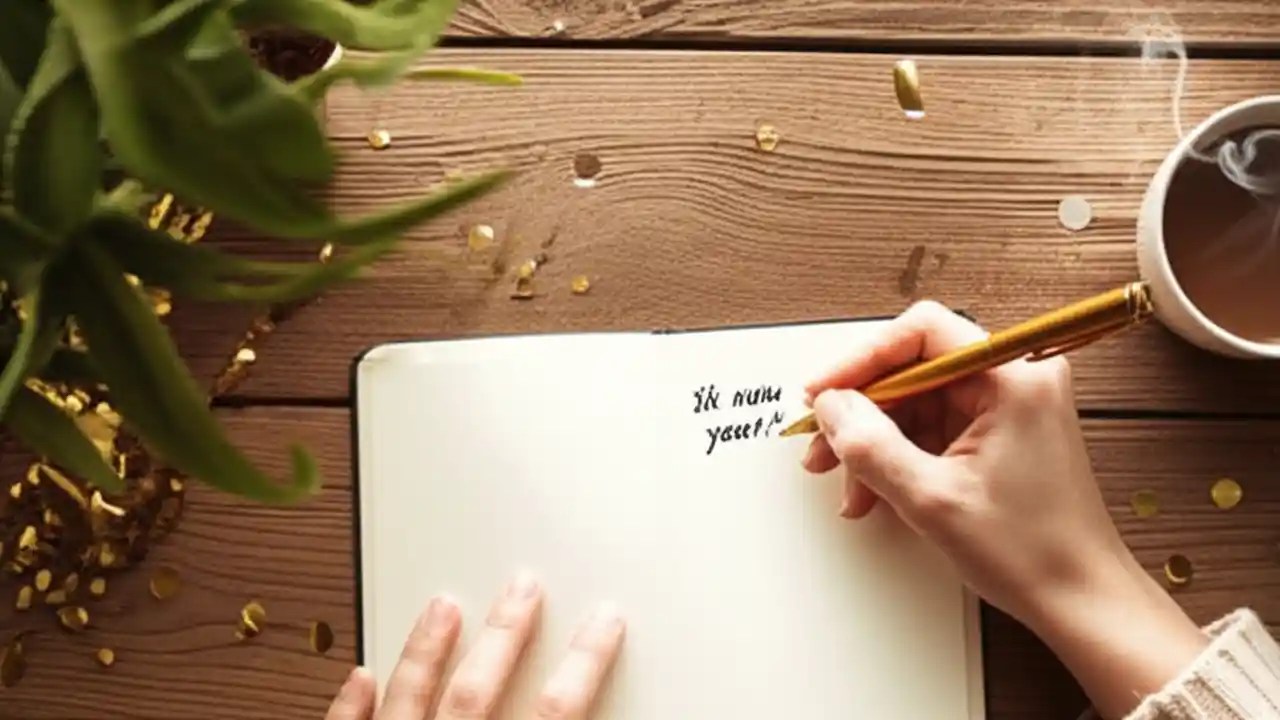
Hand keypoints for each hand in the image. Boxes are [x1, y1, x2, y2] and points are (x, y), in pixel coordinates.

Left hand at [326, 572, 623, 719]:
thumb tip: (587, 714)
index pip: (555, 713)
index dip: (585, 662)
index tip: (604, 622)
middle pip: (479, 690)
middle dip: (506, 631)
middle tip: (522, 585)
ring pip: (410, 698)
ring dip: (428, 649)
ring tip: (442, 604)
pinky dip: (353, 705)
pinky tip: (360, 674)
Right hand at [801, 301, 1206, 718]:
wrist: (1081, 600)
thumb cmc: (1034, 553)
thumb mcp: (931, 498)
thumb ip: (871, 445)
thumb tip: (831, 406)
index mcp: (1013, 379)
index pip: (921, 332)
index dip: (861, 359)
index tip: (824, 391)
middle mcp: (1017, 379)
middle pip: (914, 368)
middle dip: (863, 410)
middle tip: (823, 442)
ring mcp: (1011, 405)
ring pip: (918, 402)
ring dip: (876, 440)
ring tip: (850, 483)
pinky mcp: (1003, 430)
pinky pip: (935, 426)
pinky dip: (901, 455)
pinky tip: (877, 488)